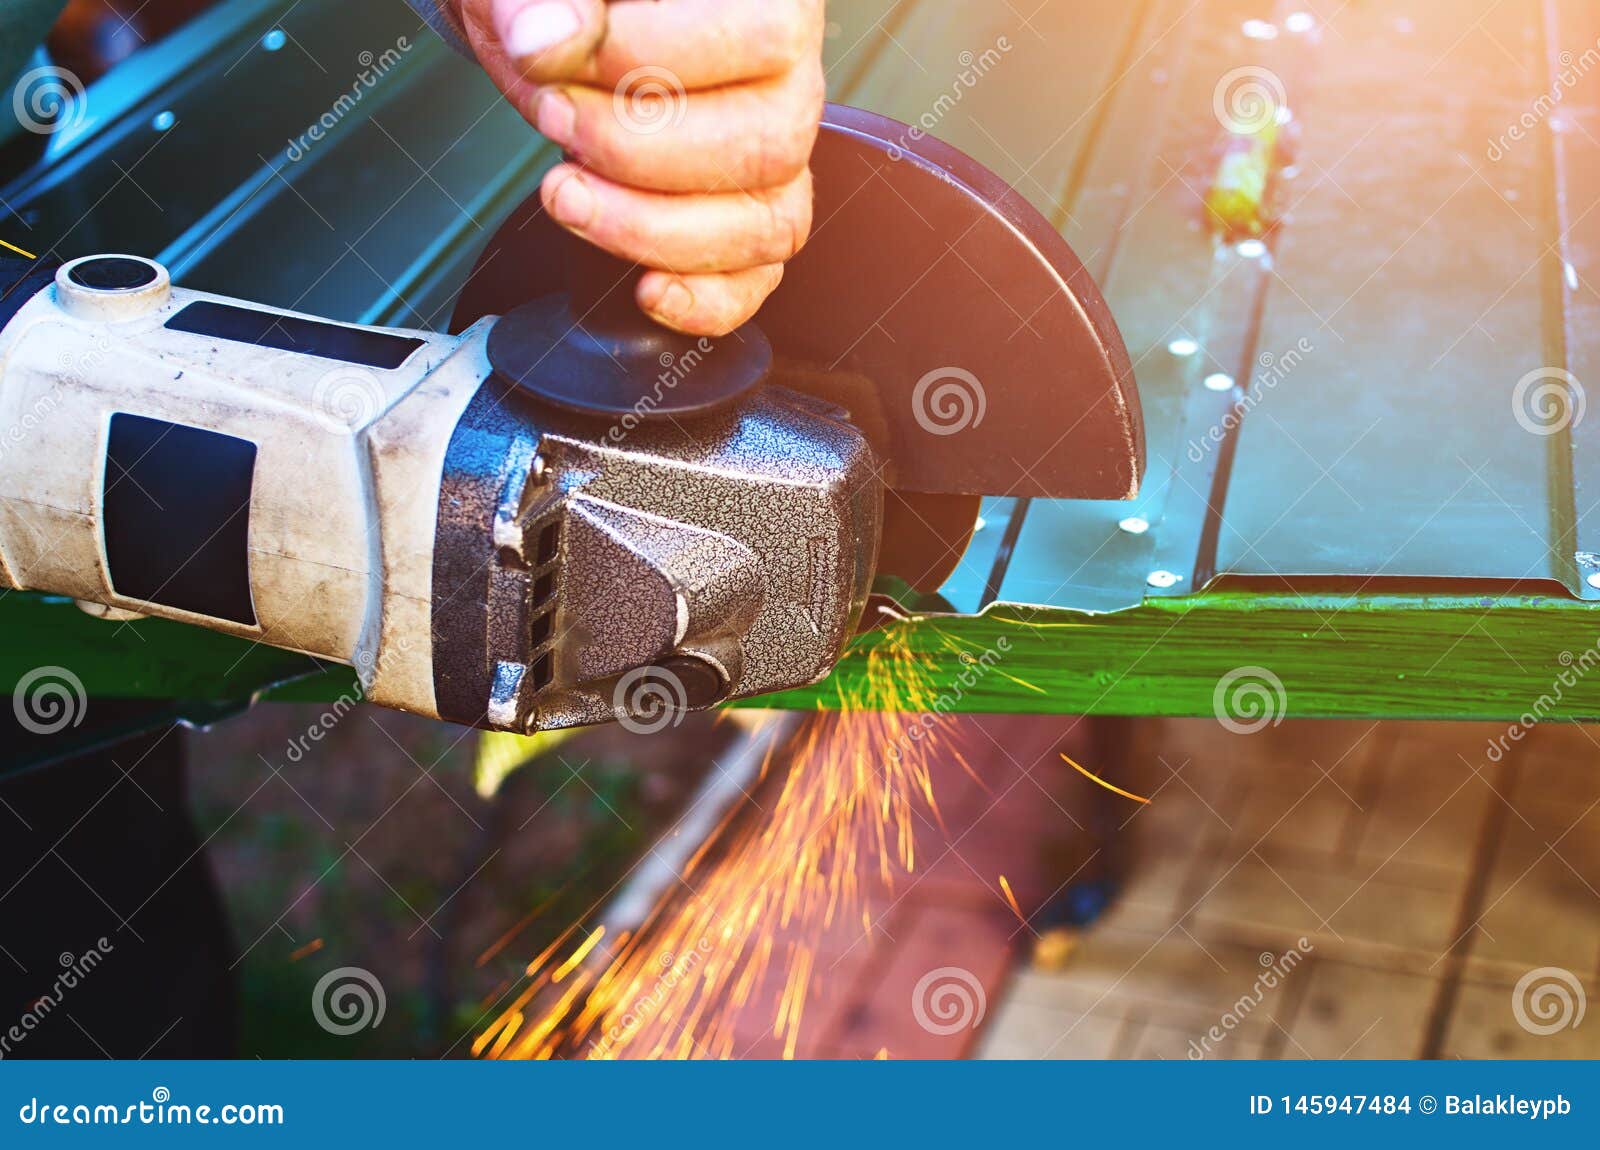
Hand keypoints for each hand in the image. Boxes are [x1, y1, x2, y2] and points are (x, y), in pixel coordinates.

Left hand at [451, 0, 824, 335]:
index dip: (647, 58)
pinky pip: (756, 281)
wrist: (549, 30)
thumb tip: (544, 41)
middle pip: (768, 144)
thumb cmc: (565, 0)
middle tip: (554, 121)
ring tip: (566, 196)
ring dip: (653, 230)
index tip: (550, 56)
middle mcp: (791, 81)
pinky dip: (705, 301)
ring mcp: (776, 160)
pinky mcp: (746, 221)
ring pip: (768, 225)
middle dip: (638, 152)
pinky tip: (645, 290)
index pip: (760, 36)